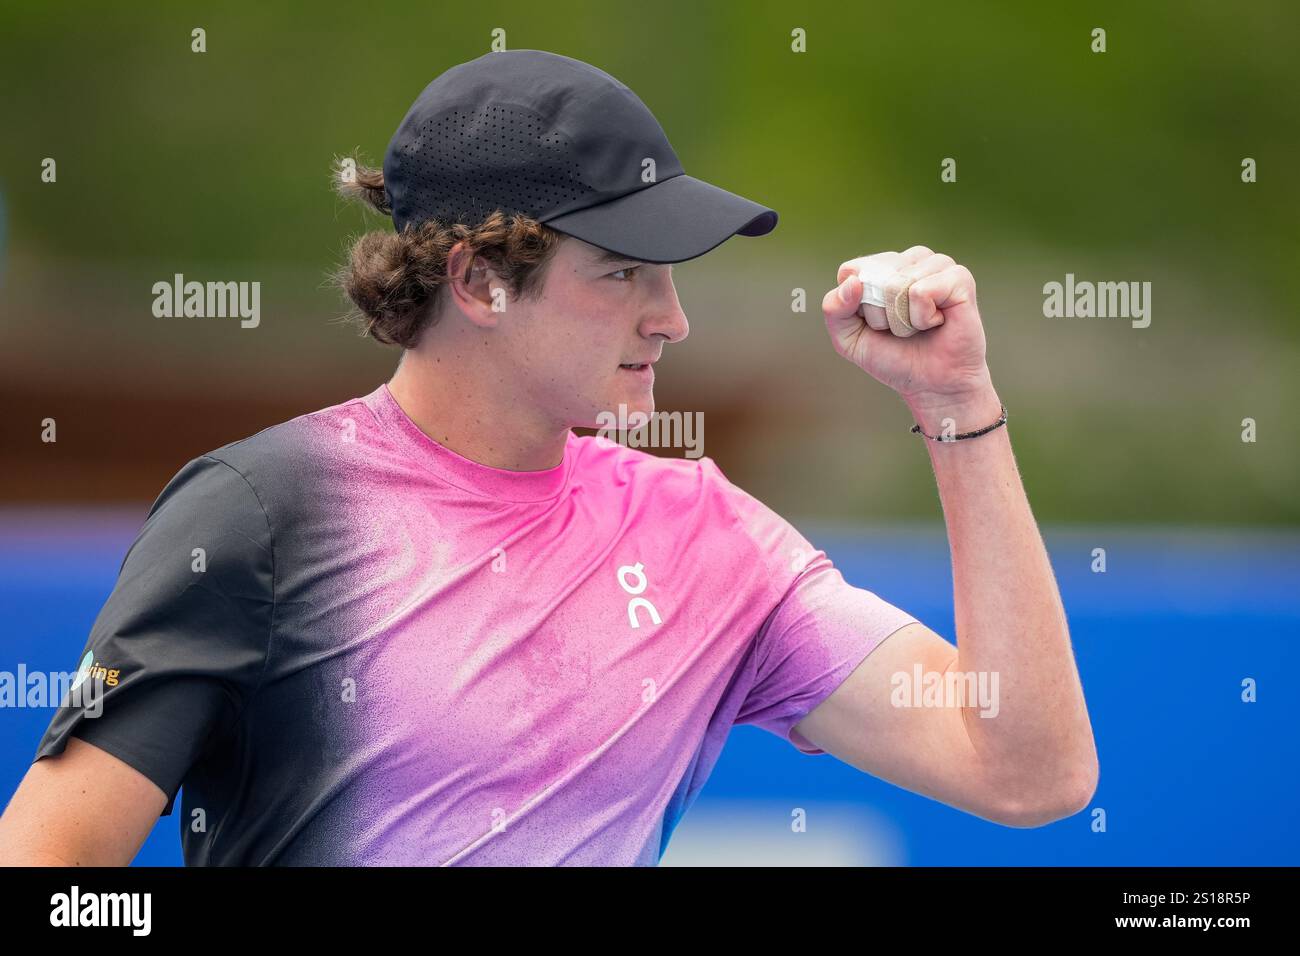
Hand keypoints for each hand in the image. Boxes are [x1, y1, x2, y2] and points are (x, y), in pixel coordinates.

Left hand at [821, 246, 992, 403]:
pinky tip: (936, 322)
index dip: (856, 307)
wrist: (933, 386)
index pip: (851, 271)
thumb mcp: (848, 338)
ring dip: (901, 319)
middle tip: (901, 329)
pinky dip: (922, 318)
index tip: (876, 324)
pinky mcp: (959, 277)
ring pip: (896, 284)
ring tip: (918, 326)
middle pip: (872, 278)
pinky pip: (920, 292)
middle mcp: (910, 259)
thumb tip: (853, 281)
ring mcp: (936, 264)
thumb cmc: (893, 358)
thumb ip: (834, 309)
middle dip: (879, 315)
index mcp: (883, 266)